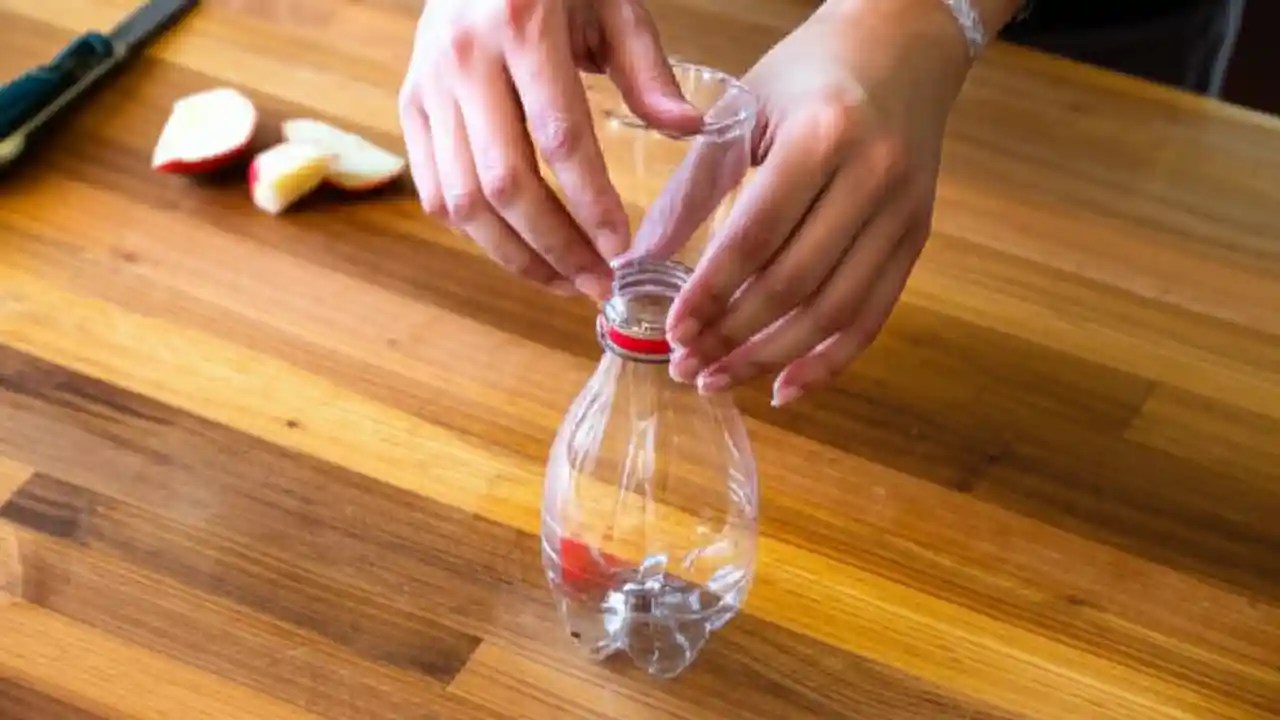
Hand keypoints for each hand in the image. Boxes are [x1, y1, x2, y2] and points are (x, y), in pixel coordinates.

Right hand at [398, 0, 701, 300]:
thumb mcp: (612, 0)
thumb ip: (647, 66)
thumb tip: (688, 130)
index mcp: (521, 24)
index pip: (559, 137)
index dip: (591, 204)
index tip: (623, 249)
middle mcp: (463, 59)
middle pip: (504, 183)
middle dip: (555, 247)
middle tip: (599, 284)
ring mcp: (427, 86)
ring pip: (462, 201)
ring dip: (516, 255)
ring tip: (565, 282)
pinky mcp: (409, 106)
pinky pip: (434, 192)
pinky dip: (476, 235)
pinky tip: (521, 251)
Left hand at [664, 0, 973, 405]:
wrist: (903, 46)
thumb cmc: (811, 73)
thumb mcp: (745, 110)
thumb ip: (694, 186)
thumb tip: (640, 261)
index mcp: (821, 137)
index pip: (756, 236)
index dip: (710, 292)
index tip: (671, 330)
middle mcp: (872, 178)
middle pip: (795, 283)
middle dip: (734, 335)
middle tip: (686, 365)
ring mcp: (902, 213)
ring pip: (835, 310)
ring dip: (772, 357)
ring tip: (720, 379)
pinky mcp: (916, 237)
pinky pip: (873, 315)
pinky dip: (830, 359)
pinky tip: (786, 386)